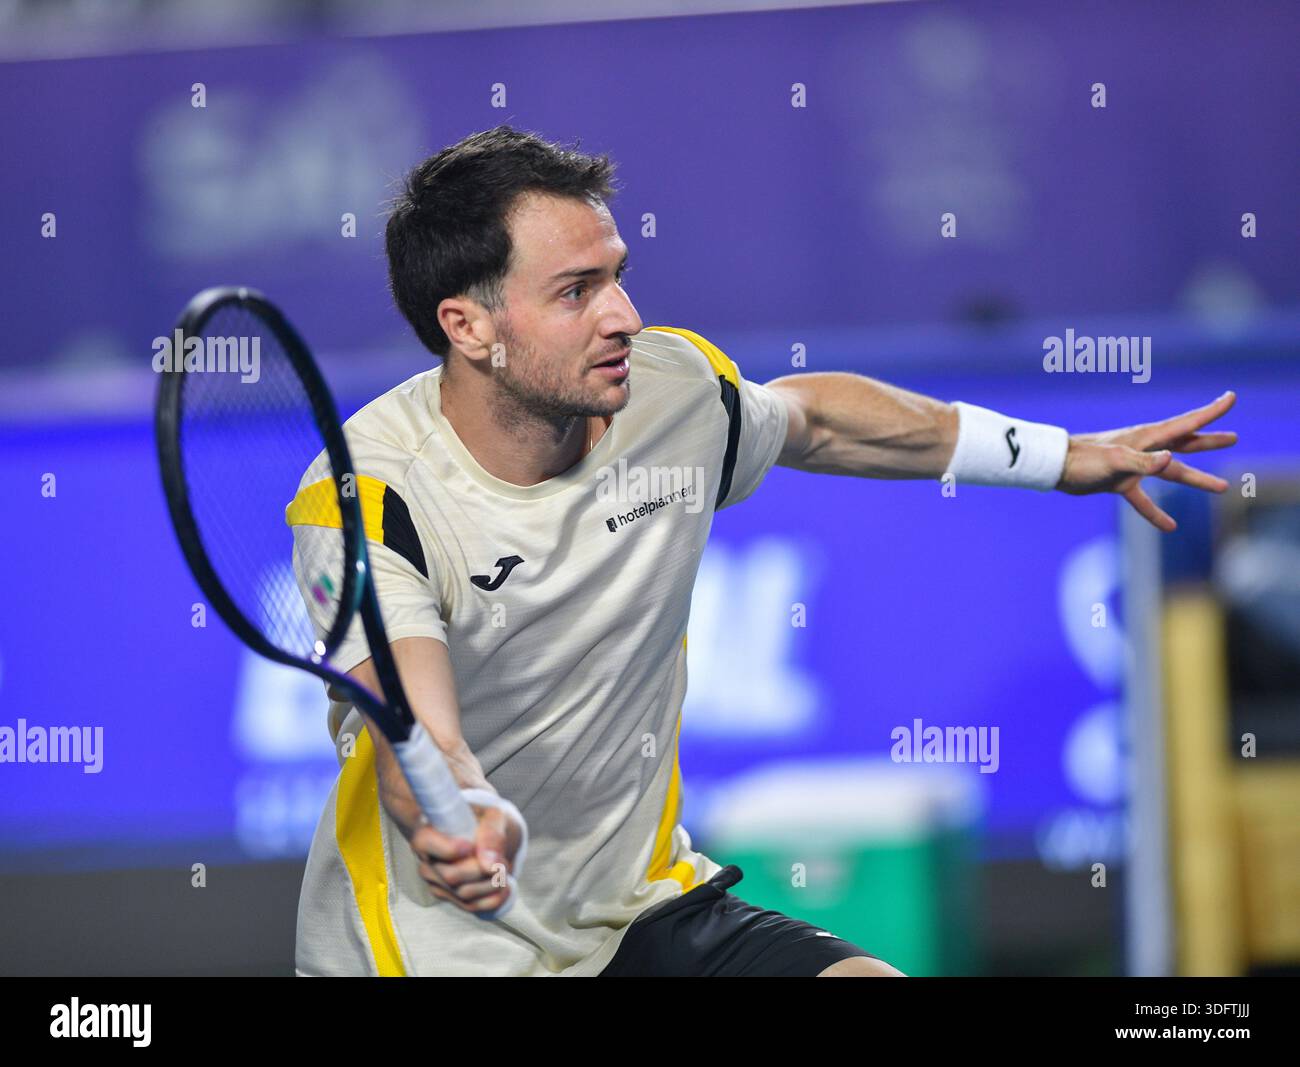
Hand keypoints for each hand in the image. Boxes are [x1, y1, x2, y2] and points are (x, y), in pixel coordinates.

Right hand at [400, 800, 522, 914]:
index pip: (424, 842)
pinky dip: (495, 897)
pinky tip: (505, 885)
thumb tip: (489, 864)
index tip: (470, 847)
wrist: (492, 838)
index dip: (448, 849)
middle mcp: (427, 861)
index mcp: (428, 832)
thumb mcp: (494, 817)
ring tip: (504, 868)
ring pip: (464, 894)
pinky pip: (473, 906)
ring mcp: (438, 884)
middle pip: (450, 876)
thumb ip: (492, 834)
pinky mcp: (452, 899)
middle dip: (482, 870)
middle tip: (501, 860)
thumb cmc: (487, 823)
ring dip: (492, 883)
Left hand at [1055, 391, 1237, 530]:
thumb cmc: (1084, 459)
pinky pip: (1143, 500)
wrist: (1056, 468)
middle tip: (1233, 438)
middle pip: (1185, 444)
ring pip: (1171, 473)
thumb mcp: (1116, 460)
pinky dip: (1155, 513)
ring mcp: (1134, 466)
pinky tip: (1170, 526)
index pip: (1187, 423)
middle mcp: (1145, 449)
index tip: (1231, 397)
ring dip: (1195, 479)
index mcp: (1148, 437)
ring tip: (1222, 487)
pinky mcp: (1120, 482)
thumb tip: (1170, 459)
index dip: (1211, 412)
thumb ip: (1143, 462)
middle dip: (1209, 442)